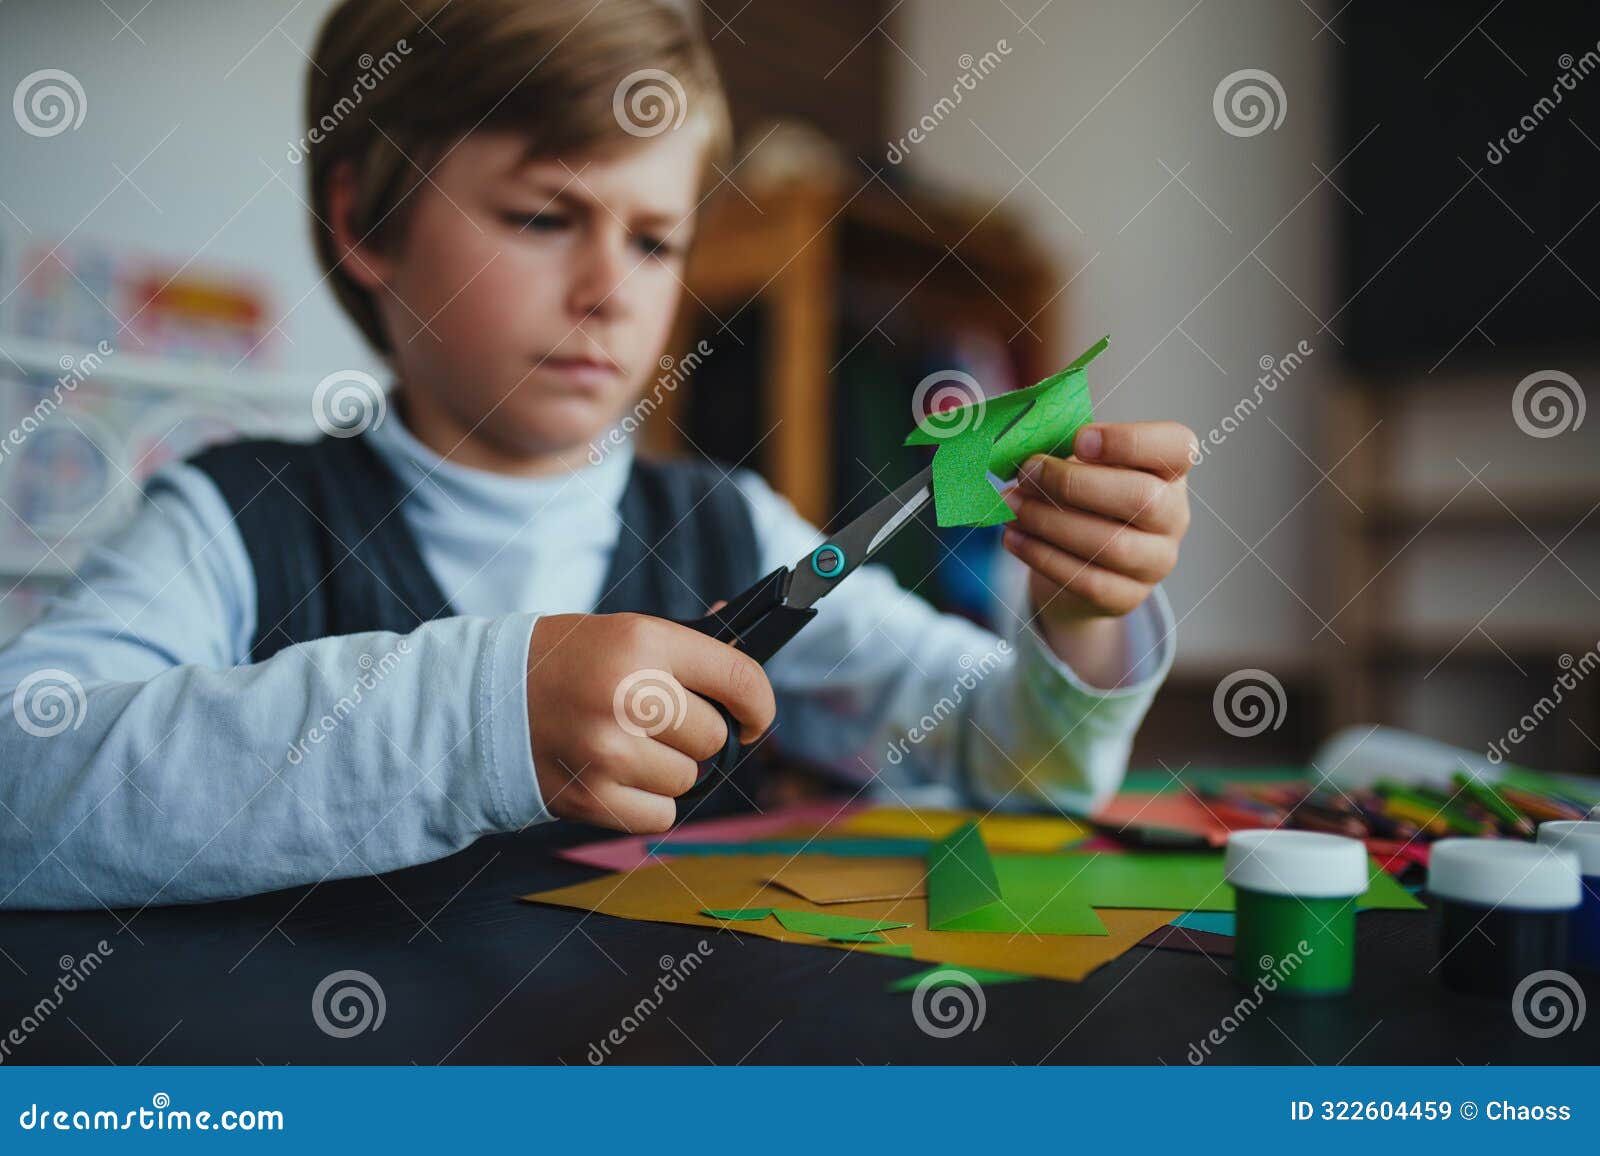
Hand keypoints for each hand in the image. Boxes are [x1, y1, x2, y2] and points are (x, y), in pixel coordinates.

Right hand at [527, 612, 776, 832]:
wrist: (482, 700)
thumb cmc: (564, 662)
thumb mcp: (623, 632)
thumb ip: (688, 644)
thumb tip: (744, 641)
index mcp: (641, 643)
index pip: (739, 678)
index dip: (759, 704)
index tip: (754, 716)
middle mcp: (629, 696)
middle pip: (715, 737)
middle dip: (697, 732)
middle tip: (659, 721)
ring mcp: (609, 752)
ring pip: (690, 778)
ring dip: (670, 767)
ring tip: (628, 744)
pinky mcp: (592, 798)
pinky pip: (661, 814)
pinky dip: (648, 802)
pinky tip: (617, 775)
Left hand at [1001, 421, 1194, 629]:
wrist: (1080, 560)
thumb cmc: (1083, 495)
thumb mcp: (1084, 463)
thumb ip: (1066, 449)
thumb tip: (1025, 448)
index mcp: (1171, 469)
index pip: (1177, 446)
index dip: (1129, 441)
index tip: (1079, 440)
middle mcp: (1174, 516)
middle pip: (1141, 499)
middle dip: (1073, 484)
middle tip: (1026, 473)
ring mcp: (1156, 561)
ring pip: (1111, 544)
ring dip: (1049, 521)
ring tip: (1010, 505)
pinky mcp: (1128, 597)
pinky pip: (1086, 581)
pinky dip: (1042, 556)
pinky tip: (1012, 536)